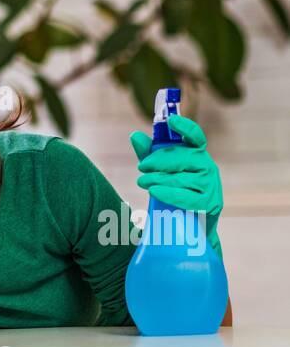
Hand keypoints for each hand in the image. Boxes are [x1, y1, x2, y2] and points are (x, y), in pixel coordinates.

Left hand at [130, 113, 222, 241]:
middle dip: (159, 160)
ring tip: (142, 182)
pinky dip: (168, 193)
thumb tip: (135, 136)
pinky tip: (153, 191)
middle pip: (184, 157)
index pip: (196, 137)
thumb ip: (149, 154)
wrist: (189, 226)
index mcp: (198, 154)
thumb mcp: (160, 171)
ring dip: (158, 179)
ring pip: (181, 178)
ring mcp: (211, 186)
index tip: (172, 120)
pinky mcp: (209, 204)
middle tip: (141, 166)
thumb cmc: (175, 192)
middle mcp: (208, 167)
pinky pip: (186, 196)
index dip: (186, 127)